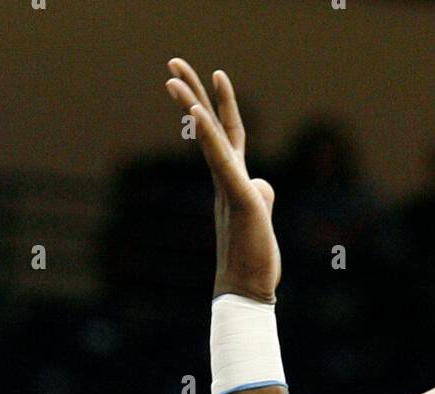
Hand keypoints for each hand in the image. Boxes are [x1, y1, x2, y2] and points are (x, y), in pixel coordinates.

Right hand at [165, 59, 279, 302]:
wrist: (247, 290)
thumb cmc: (253, 257)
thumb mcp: (260, 215)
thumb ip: (260, 193)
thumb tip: (263, 183)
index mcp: (233, 180)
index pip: (226, 134)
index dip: (221, 104)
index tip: (214, 75)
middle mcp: (227, 179)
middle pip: (210, 127)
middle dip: (192, 93)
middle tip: (172, 62)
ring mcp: (231, 188)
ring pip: (210, 140)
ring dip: (192, 107)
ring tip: (173, 78)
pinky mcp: (240, 199)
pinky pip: (223, 163)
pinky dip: (210, 138)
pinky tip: (199, 116)